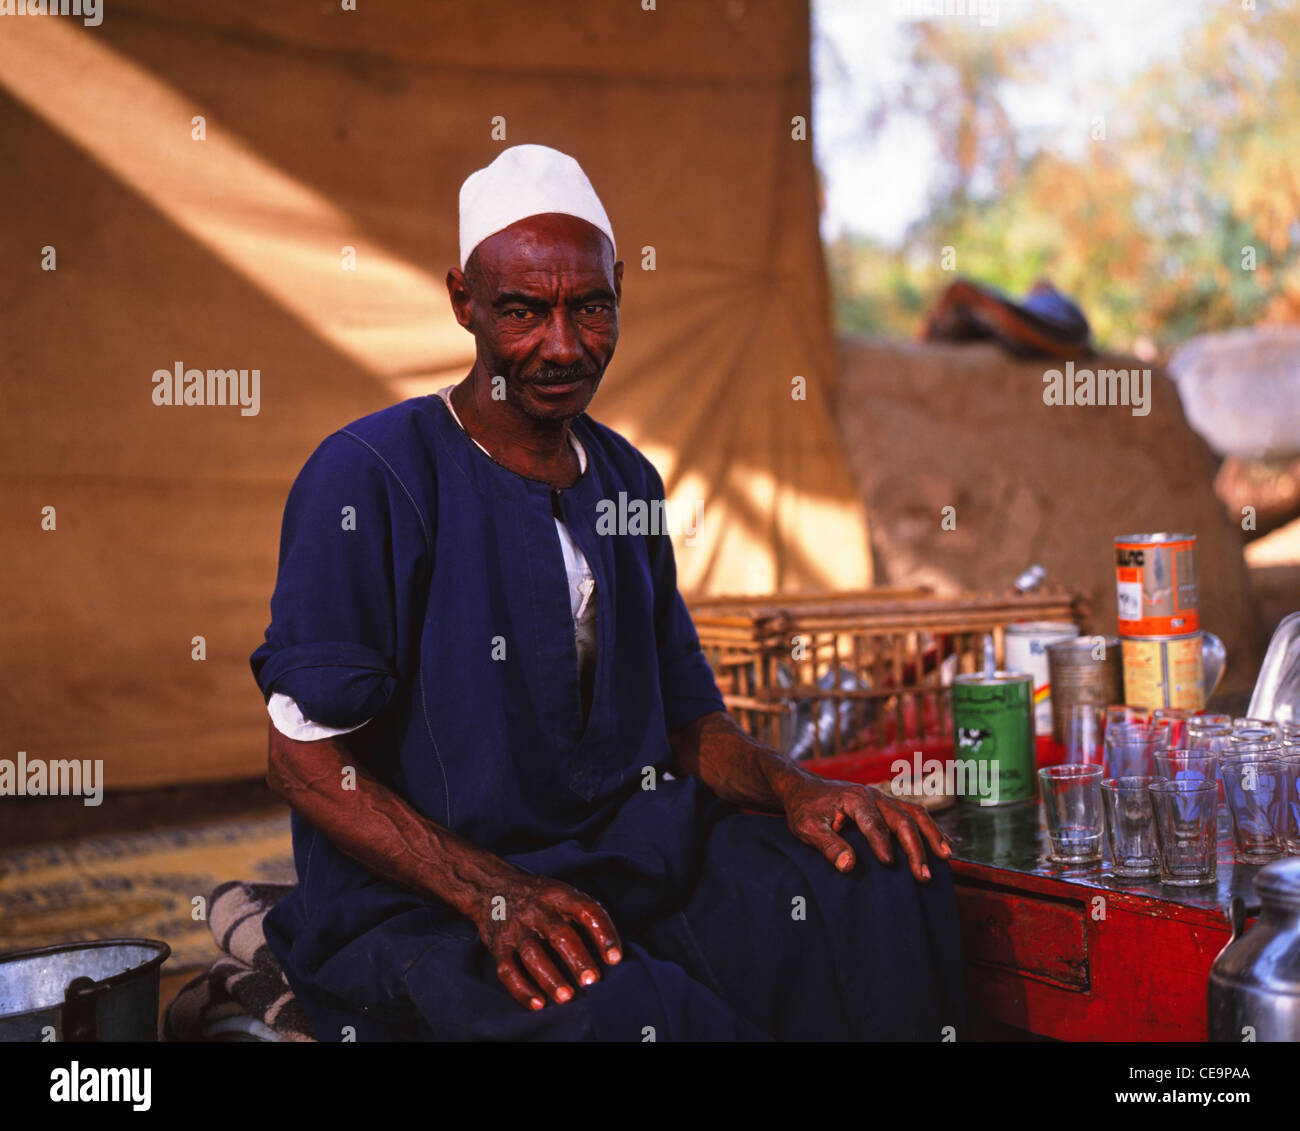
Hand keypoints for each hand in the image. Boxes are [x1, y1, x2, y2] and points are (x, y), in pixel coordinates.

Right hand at [471, 869, 622, 1010]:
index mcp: (559, 895)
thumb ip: (584, 915)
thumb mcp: (563, 894)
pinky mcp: (499, 946)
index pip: (587, 910)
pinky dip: (522, 989)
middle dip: (577, 958)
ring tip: (567, 997)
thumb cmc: (540, 900)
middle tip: (593, 981)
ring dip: (551, 977)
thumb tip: (612, 953)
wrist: (492, 888)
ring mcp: (516, 929)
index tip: (615, 959)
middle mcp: (538, 911)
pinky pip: (508, 970)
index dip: (603, 933)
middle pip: (559, 934)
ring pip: (534, 955)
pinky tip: (538, 1004)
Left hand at [780, 774, 952, 881]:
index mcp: (854, 799)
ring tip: (946, 857)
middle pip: (902, 819)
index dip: (881, 844)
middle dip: (915, 848)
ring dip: (932, 835)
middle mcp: (873, 796)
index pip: (873, 824)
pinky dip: (931, 829)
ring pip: (915, 813)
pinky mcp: (887, 804)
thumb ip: (827, 845)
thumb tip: (848, 865)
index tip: (888, 865)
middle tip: (922, 876)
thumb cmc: (805, 809)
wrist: (804, 788)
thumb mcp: (807, 828)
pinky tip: (943, 846)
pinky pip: (915, 813)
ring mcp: (883, 799)